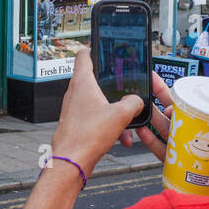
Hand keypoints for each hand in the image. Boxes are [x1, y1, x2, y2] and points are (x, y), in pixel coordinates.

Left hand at [49, 48, 146, 175]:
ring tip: (126, 122)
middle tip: (125, 87)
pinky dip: (109, 124)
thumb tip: (136, 102)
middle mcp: (75, 93)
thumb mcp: (121, 115)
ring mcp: (74, 108)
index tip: (103, 47)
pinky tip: (121, 137)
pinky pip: (96, 118)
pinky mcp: (77, 123)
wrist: (72, 161)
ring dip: (114, 110)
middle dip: (112, 85)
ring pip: (98, 102)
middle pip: (95, 79)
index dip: (94, 48)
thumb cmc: (87, 136)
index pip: (83, 54)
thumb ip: (133, 102)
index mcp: (82, 82)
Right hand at [131, 71, 208, 197]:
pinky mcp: (183, 171)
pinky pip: (166, 156)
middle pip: (181, 119)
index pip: (202, 115)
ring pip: (169, 134)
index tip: (172, 103)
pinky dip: (154, 145)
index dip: (187, 104)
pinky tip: (143, 134)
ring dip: (153, 121)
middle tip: (147, 86)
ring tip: (138, 110)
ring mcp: (192, 156)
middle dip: (163, 102)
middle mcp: (205, 143)